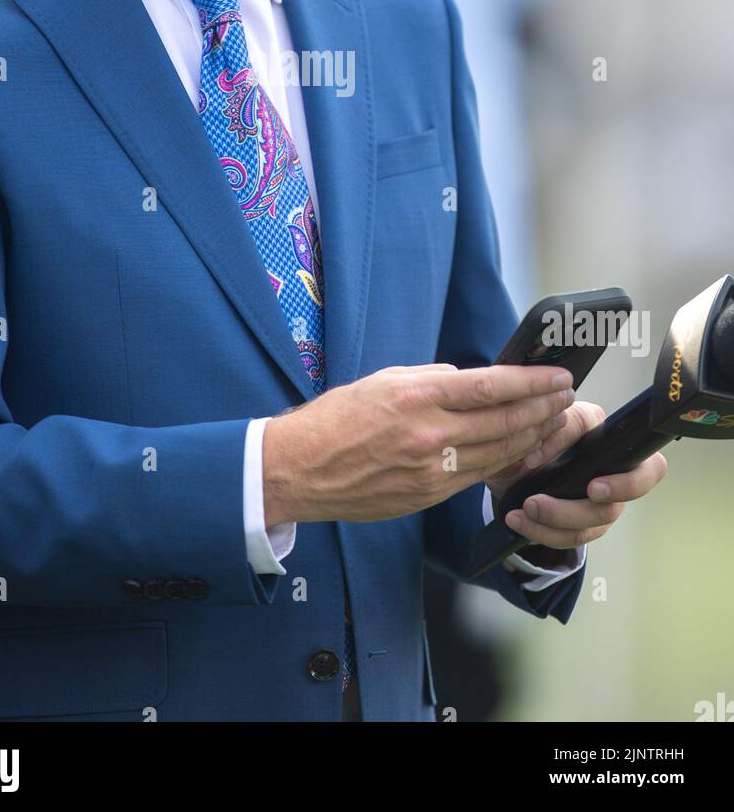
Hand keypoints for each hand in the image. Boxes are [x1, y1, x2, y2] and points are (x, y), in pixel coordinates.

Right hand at [263, 361, 575, 527]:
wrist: (302, 469)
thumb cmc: (338, 418)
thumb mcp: (383, 380)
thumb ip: (431, 378)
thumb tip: (470, 380)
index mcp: (417, 396)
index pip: (490, 386)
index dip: (531, 381)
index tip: (558, 374)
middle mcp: (430, 433)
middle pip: (504, 421)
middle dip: (543, 408)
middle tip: (567, 396)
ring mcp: (432, 470)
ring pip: (499, 453)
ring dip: (534, 436)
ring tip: (555, 421)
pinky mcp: (429, 495)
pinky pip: (478, 476)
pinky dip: (507, 462)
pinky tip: (522, 451)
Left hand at [486, 401, 668, 550]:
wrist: (512, 459)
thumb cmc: (539, 433)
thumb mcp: (547, 422)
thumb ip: (557, 428)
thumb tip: (543, 453)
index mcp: (615, 446)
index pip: (651, 468)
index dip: (627, 484)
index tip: (592, 488)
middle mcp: (616, 478)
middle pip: (613, 509)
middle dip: (572, 511)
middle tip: (536, 504)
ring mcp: (602, 505)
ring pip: (590, 526)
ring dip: (552, 521)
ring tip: (521, 510)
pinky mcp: (583, 525)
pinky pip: (569, 538)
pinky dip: (540, 531)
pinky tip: (517, 520)